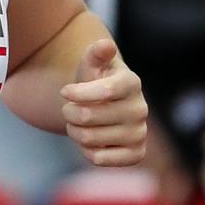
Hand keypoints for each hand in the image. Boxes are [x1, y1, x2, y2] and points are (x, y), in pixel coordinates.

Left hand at [61, 38, 150, 168]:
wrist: (105, 106)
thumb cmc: (95, 81)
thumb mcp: (93, 64)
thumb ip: (96, 52)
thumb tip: (105, 44)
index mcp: (131, 83)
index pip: (104, 91)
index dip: (78, 94)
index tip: (64, 91)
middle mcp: (140, 108)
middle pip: (88, 117)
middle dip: (69, 113)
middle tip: (69, 110)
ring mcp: (140, 132)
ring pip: (89, 139)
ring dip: (74, 132)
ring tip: (77, 124)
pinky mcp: (136, 153)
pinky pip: (99, 159)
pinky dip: (86, 151)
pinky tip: (90, 141)